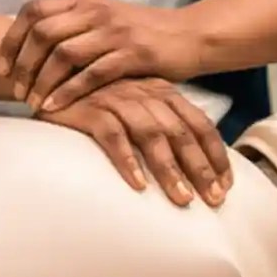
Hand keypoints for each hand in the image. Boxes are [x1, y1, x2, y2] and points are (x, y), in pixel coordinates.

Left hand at [0, 0, 204, 112]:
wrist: (189, 36)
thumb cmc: (141, 34)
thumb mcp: (104, 21)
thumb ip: (72, 27)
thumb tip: (29, 47)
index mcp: (84, 2)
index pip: (34, 10)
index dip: (12, 37)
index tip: (1, 66)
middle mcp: (96, 11)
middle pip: (43, 32)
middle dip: (22, 63)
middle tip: (15, 90)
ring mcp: (115, 31)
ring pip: (64, 53)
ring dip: (42, 80)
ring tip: (32, 102)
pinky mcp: (133, 53)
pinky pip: (91, 74)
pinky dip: (68, 92)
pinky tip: (55, 107)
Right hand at [36, 78, 232, 206]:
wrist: (49, 76)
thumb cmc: (97, 100)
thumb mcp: (136, 106)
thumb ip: (161, 124)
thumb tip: (193, 163)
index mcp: (161, 91)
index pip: (199, 123)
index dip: (216, 155)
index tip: (226, 186)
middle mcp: (144, 92)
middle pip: (180, 132)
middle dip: (201, 167)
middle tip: (213, 200)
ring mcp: (116, 99)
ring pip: (151, 135)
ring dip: (169, 169)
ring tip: (182, 199)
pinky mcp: (88, 108)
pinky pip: (112, 135)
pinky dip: (126, 160)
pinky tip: (137, 185)